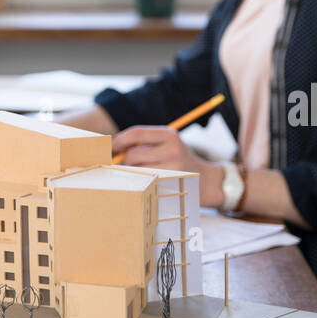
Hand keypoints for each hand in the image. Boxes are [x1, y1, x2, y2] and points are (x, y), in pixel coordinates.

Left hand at [110, 125, 225, 206]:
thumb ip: (143, 142)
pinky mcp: (170, 184)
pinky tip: (149, 181)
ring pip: (136, 170)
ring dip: (135, 172)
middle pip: (132, 155)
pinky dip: (141, 181)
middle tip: (133, 164)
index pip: (136, 133)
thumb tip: (113, 148)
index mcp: (169, 134)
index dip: (120, 140)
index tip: (113, 147)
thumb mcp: (166, 143)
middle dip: (127, 160)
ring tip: (146, 172)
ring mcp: (172, 168)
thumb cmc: (176, 159)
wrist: (203, 179)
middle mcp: (172, 149)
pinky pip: (144, 182)